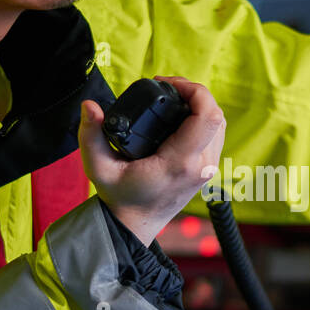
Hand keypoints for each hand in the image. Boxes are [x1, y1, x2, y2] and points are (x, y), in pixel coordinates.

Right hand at [78, 75, 226, 245]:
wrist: (134, 225)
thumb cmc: (119, 197)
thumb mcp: (97, 168)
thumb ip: (90, 135)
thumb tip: (90, 106)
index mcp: (179, 162)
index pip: (206, 116)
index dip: (193, 90)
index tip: (167, 84)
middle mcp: (200, 165)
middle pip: (216, 114)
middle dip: (194, 93)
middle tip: (166, 88)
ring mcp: (207, 168)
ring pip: (218, 123)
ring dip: (200, 105)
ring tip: (172, 98)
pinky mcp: (207, 169)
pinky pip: (215, 135)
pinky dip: (202, 118)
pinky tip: (180, 115)